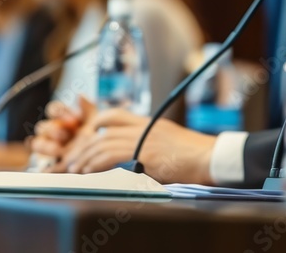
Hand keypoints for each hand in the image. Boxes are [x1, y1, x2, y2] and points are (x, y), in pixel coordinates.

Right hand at [28, 96, 94, 162]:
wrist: (99, 152)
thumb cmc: (95, 133)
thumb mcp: (95, 120)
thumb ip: (87, 107)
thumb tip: (79, 94)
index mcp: (62, 117)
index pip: (53, 110)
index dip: (60, 113)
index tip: (74, 119)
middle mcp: (53, 129)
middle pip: (42, 127)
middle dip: (52, 130)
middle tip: (65, 135)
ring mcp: (49, 146)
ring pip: (37, 143)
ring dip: (46, 146)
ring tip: (58, 150)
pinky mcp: (50, 161)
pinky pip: (41, 162)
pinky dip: (45, 163)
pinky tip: (53, 164)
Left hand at [60, 108, 216, 184]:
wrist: (211, 156)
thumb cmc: (199, 154)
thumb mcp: (173, 142)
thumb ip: (154, 144)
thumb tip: (140, 157)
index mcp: (151, 123)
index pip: (117, 115)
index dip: (99, 122)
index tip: (90, 132)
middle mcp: (145, 128)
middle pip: (105, 132)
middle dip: (85, 146)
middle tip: (74, 159)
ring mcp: (144, 139)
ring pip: (104, 143)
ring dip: (85, 157)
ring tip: (75, 168)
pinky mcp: (144, 153)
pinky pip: (111, 156)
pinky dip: (95, 163)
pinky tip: (88, 171)